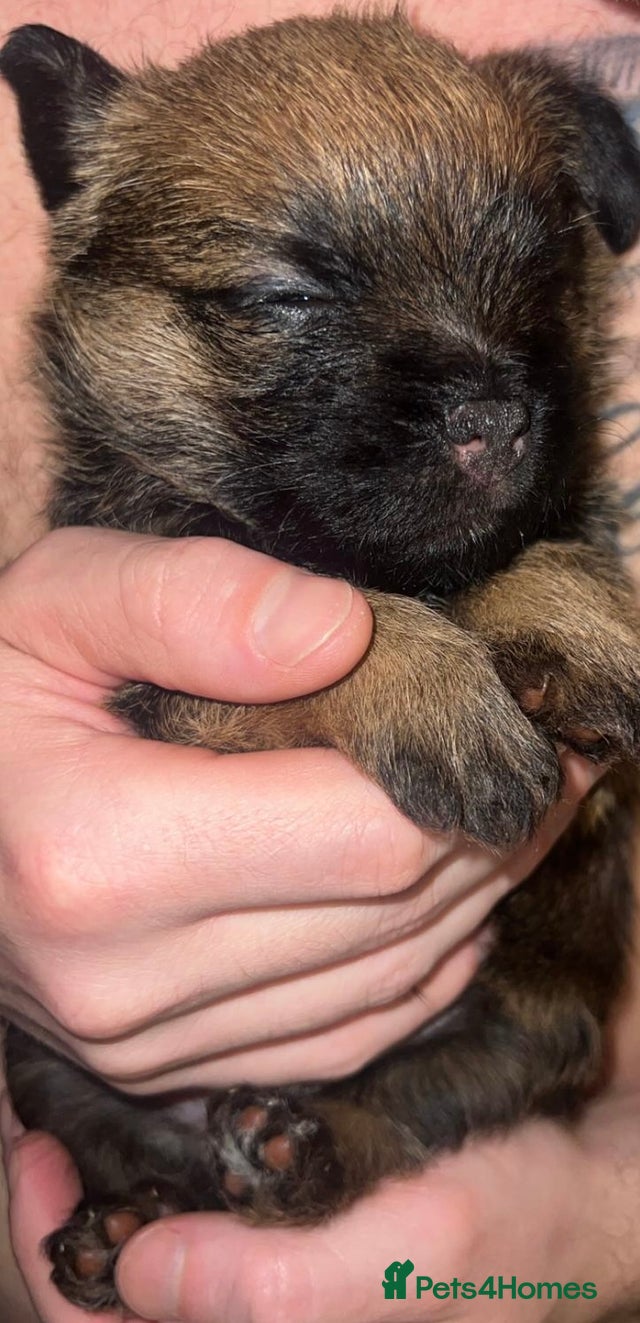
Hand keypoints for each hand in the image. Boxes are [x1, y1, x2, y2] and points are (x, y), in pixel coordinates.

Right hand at [2, 526, 592, 1094]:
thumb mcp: (56, 601)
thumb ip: (192, 600)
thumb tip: (345, 635)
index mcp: (100, 856)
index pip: (366, 835)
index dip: (469, 775)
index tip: (519, 711)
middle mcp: (125, 981)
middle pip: (392, 915)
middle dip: (490, 831)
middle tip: (542, 757)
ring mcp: (145, 1044)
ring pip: (383, 984)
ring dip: (469, 897)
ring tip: (511, 816)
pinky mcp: (164, 1068)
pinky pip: (342, 1037)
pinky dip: (418, 972)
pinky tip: (450, 906)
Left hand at [4, 1080, 637, 1322]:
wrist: (578, 1197)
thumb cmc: (513, 1227)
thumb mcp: (419, 1253)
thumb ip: (284, 1290)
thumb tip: (137, 1271)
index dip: (52, 1257)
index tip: (37, 1156)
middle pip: (109, 1309)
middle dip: (56, 1224)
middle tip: (39, 1126)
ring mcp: (269, 1297)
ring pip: (137, 1275)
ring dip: (89, 1200)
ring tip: (73, 1118)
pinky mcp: (284, 1258)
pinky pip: (188, 1238)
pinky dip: (144, 1185)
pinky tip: (142, 1125)